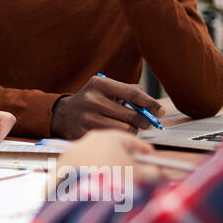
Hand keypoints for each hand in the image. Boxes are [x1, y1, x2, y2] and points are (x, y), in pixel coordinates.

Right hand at [50, 74, 164, 138]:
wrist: (63, 114)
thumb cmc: (92, 100)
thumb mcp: (105, 89)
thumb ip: (128, 93)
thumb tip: (154, 108)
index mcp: (99, 84)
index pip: (133, 93)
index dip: (150, 103)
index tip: (160, 111)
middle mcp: (92, 100)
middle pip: (131, 115)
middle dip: (144, 121)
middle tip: (147, 123)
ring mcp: (87, 118)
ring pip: (125, 130)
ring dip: (132, 131)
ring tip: (128, 127)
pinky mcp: (85, 133)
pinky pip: (114, 139)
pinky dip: (120, 138)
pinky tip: (116, 134)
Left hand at [51, 130, 162, 189]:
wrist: (82, 200)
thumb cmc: (112, 183)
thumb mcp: (141, 177)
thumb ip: (153, 173)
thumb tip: (159, 174)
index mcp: (107, 137)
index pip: (131, 141)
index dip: (145, 152)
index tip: (153, 161)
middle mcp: (85, 142)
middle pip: (110, 151)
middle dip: (124, 163)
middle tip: (136, 176)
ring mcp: (70, 157)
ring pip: (92, 163)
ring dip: (104, 173)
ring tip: (115, 190)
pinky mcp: (59, 173)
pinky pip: (78, 176)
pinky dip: (88, 183)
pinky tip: (96, 194)